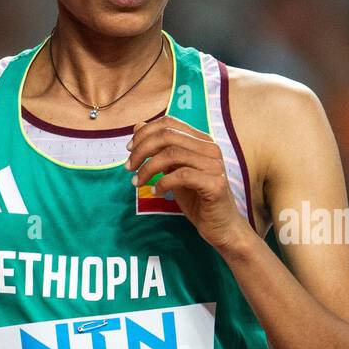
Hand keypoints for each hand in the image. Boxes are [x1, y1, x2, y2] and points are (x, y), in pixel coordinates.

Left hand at [127, 116, 250, 253]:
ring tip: (137, 182)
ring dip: (148, 168)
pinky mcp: (215, 184)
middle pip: (168, 136)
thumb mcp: (173, 171)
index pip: (169, 123)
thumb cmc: (197, 198)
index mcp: (201, 141)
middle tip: (128, 168)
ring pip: (172, 154)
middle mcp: (210, 148)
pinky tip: (156, 192)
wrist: (220, 226)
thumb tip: (138, 126)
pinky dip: (163, 183)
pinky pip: (182, 176)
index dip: (145, 133)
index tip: (129, 149)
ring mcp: (214, 165)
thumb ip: (159, 150)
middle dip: (141, 150)